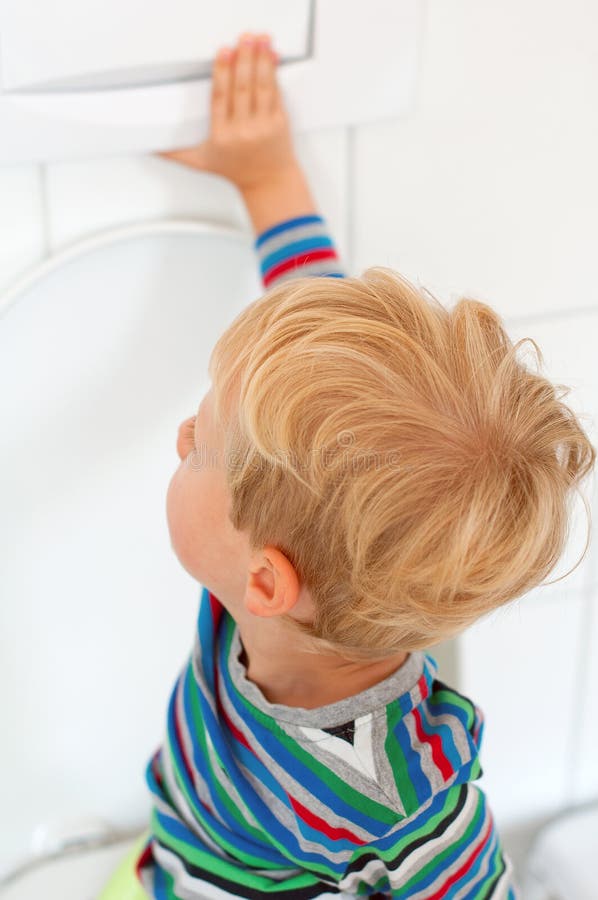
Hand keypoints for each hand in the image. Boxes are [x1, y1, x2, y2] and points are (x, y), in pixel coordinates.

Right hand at [155, 31, 298, 191]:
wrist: (268, 184)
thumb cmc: (235, 171)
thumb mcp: (202, 163)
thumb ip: (175, 153)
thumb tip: (151, 147)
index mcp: (222, 135)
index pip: (220, 98)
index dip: (222, 73)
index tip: (223, 52)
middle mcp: (243, 131)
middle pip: (242, 89)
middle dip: (243, 60)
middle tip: (243, 39)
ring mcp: (263, 126)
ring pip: (262, 88)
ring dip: (261, 61)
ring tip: (260, 40)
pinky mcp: (279, 123)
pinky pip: (276, 94)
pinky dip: (275, 73)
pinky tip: (272, 56)